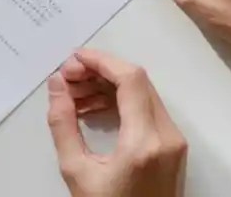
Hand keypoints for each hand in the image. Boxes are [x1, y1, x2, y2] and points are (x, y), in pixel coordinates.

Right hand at [47, 49, 186, 196]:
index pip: (130, 79)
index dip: (100, 60)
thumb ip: (63, 124)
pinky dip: (120, 102)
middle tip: (67, 79)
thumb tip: (56, 85)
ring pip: (142, 94)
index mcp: (144, 142)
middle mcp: (167, 136)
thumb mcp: (76, 171)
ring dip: (108, 87)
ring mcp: (174, 141)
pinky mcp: (172, 147)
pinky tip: (92, 110)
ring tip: (73, 97)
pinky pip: (147, 110)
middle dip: (100, 72)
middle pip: (137, 82)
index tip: (73, 59)